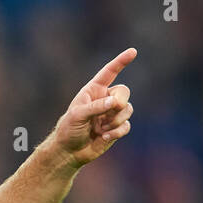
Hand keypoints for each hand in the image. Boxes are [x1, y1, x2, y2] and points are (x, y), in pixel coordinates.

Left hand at [50, 48, 136, 166]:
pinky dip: (116, 131)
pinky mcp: (117, 128)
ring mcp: (112, 113)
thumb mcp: (78, 115)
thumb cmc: (69, 129)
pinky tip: (103, 137)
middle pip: (124, 92)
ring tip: (101, 128)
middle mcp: (105, 99)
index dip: (121, 62)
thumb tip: (115, 103)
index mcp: (94, 90)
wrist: (70, 151)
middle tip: (112, 109)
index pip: (109, 72)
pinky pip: (127, 125)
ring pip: (128, 109)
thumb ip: (96, 107)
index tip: (133, 52)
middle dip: (120, 101)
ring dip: (115, 120)